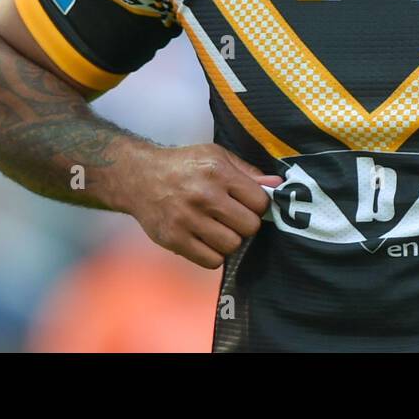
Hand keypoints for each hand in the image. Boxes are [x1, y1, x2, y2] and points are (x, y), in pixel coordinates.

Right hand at [127, 143, 282, 269]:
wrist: (139, 177)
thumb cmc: (184, 165)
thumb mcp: (216, 156)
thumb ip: (248, 172)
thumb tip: (278, 185)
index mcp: (218, 172)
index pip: (259, 202)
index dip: (257, 205)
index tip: (247, 204)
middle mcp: (204, 195)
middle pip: (249, 227)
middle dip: (245, 224)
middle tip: (233, 218)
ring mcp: (188, 219)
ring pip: (232, 246)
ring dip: (229, 240)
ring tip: (218, 228)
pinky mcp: (174, 239)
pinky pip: (211, 261)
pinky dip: (213, 255)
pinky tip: (206, 240)